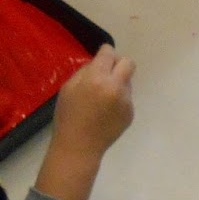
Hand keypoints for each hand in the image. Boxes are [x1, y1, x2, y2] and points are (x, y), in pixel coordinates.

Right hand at [35, 46, 135, 199]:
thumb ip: (85, 71)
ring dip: (117, 84)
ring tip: (102, 99)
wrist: (79, 147)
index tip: (101, 58)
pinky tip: (105, 112)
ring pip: (127, 82)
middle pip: (128, 63)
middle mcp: (115, 86)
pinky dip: (118, 100)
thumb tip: (99, 62)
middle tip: (107, 73)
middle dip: (118, 64)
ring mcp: (126, 100)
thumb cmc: (68, 116)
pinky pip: (126, 98)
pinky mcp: (130, 112)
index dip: (105, 54)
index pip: (109, 53)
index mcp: (97, 78)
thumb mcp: (68, 88)